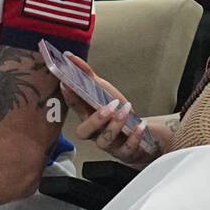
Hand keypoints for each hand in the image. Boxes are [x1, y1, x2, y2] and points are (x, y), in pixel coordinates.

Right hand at [61, 52, 171, 167]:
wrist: (143, 132)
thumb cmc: (118, 112)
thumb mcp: (106, 92)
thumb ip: (89, 76)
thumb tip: (70, 57)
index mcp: (88, 116)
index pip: (74, 107)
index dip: (69, 97)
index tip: (66, 84)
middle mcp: (95, 132)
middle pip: (84, 132)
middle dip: (95, 119)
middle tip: (109, 106)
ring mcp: (110, 145)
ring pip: (104, 141)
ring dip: (115, 125)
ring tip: (127, 109)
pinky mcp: (125, 153)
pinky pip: (126, 149)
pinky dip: (134, 137)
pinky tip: (140, 126)